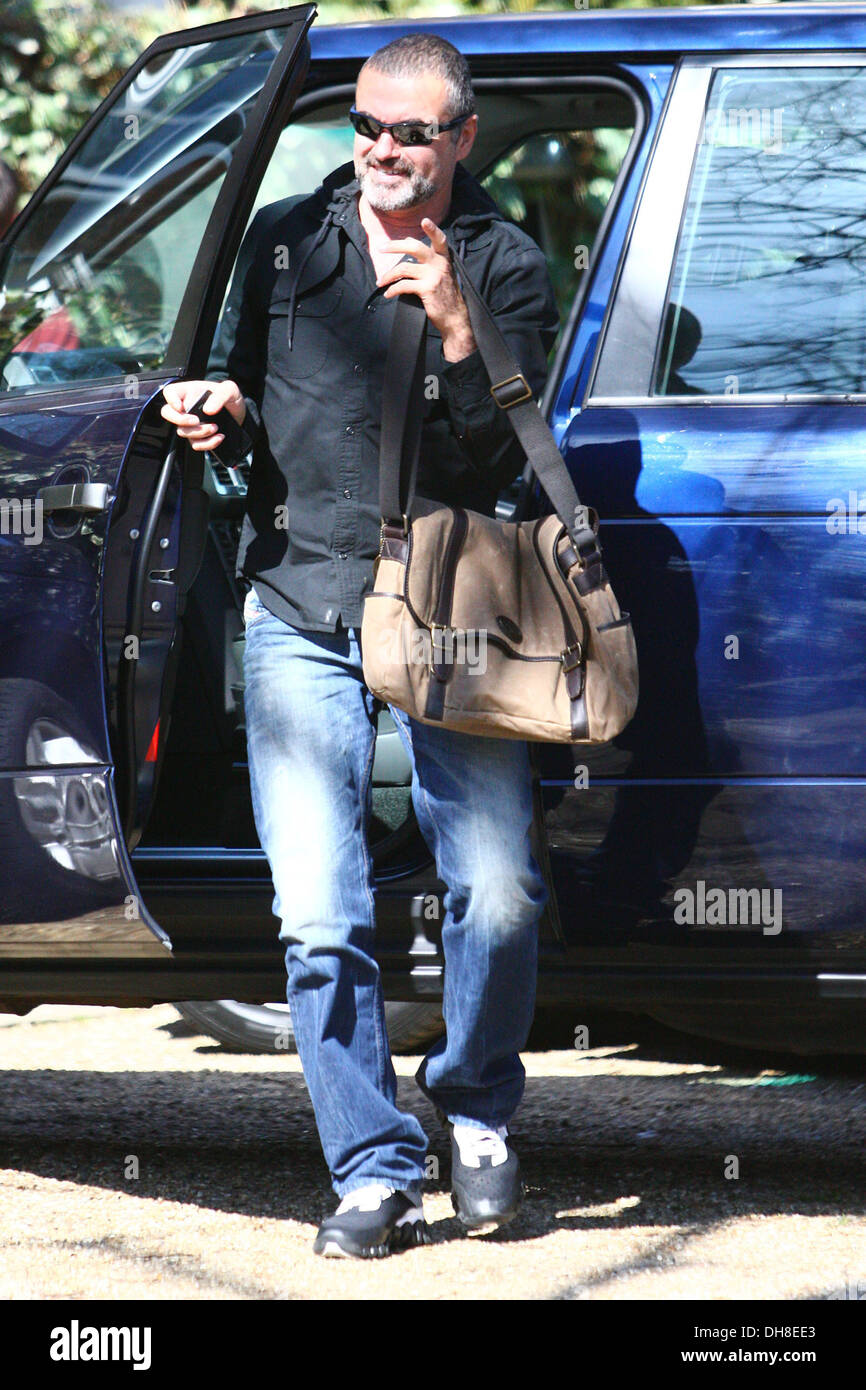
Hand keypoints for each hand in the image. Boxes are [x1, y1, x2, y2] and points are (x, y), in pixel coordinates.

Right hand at [160, 379, 245, 451]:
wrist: (238, 414)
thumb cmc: (230, 398)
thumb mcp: (230, 390)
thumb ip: (221, 394)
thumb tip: (208, 410)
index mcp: (189, 392)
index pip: (170, 392)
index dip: (171, 400)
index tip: (181, 407)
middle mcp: (186, 407)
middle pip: (167, 413)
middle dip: (180, 420)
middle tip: (196, 421)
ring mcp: (190, 424)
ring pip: (182, 431)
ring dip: (200, 432)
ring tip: (215, 427)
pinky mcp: (197, 437)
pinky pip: (195, 445)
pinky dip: (208, 443)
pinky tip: (219, 437)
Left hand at [376, 218, 476, 361]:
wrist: (455, 318)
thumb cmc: (445, 296)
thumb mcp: (440, 273)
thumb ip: (426, 257)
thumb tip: (408, 240)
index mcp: (444, 258)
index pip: (439, 239)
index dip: (432, 229)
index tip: (424, 221)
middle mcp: (439, 264)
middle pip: (414, 247)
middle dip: (395, 246)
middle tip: (381, 248)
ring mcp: (433, 275)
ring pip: (404, 267)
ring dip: (388, 275)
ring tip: (380, 282)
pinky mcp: (427, 288)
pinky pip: (403, 285)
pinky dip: (392, 290)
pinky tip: (388, 294)